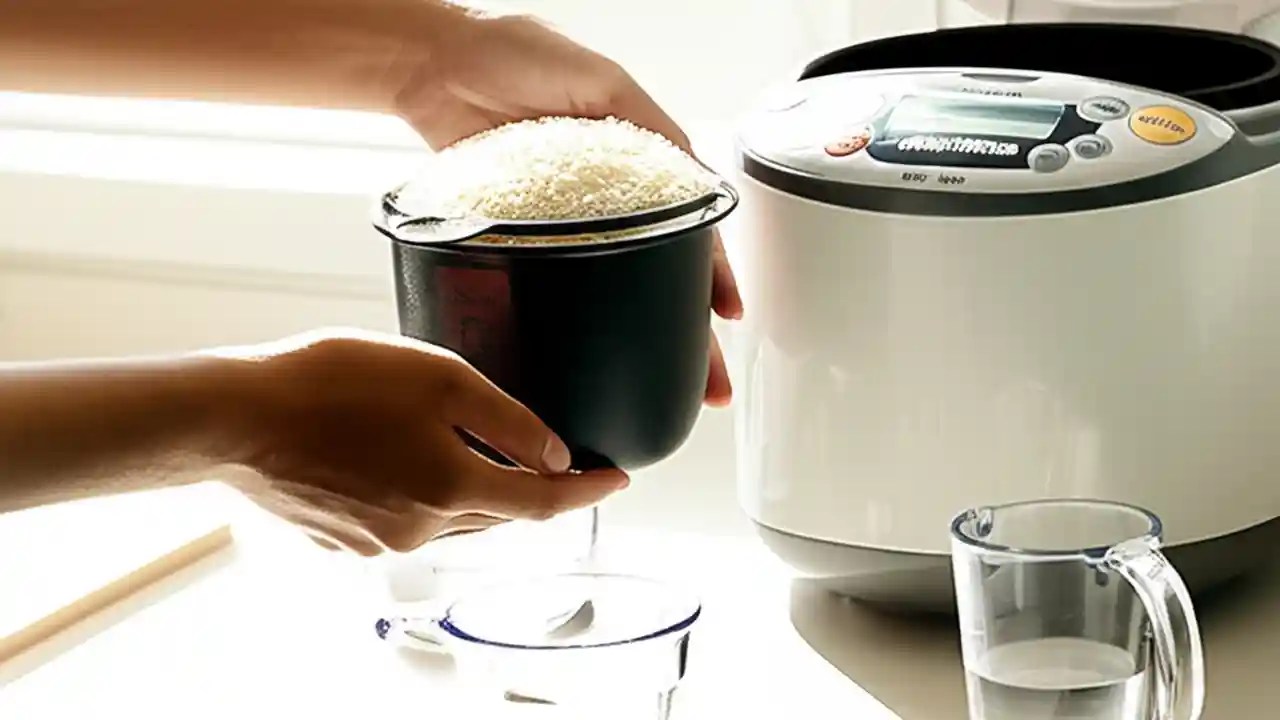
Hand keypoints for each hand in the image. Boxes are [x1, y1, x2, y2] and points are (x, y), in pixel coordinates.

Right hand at [216, 328, 628, 555]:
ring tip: (477, 450)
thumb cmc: (331, 384)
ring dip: (478, 492)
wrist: (235, 418)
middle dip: (531, 488)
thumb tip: (556, 456)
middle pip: (500, 515)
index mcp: (452, 490)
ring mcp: (379, 542)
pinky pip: (405, 521)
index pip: (546, 504)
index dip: (589, 491)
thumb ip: (508, 420)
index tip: (617, 479)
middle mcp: (421, 530)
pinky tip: (403, 457)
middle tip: (551, 456)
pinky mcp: (343, 539)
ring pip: (453, 522)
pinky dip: (423, 495)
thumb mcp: (440, 378)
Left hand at [396, 11, 742, 404]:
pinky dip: (579, 310)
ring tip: (662, 378)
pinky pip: (560, 275)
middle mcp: (608, 192)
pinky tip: (595, 342)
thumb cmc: (516, 50)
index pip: (690, 226)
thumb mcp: (600, 81)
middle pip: (660, 269)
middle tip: (707, 379)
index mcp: (638, 158)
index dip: (712, 272)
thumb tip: (697, 176)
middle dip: (687, 325)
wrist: (435, 61)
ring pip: (615, 282)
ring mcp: (566, 214)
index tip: (728, 313)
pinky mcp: (523, 226)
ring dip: (641, 328)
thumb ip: (649, 126)